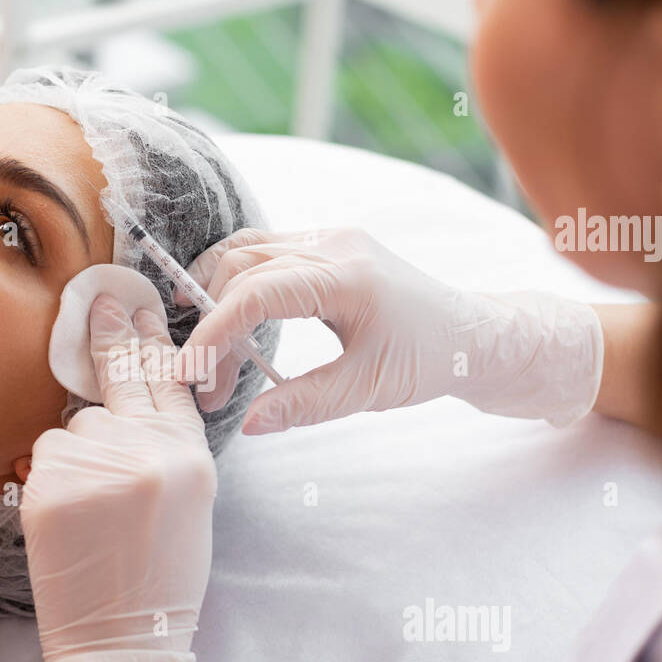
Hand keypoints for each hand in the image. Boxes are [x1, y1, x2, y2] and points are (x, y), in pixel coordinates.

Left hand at [21, 294, 214, 661]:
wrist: (124, 641)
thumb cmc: (159, 578)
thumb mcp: (188, 503)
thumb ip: (166, 445)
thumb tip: (132, 398)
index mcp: (190, 456)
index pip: (167, 378)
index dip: (148, 337)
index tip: (133, 302)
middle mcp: (149, 450)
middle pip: (120, 376)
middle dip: (108, 335)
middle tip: (99, 298)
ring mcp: (98, 463)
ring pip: (74, 426)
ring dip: (76, 453)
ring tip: (92, 513)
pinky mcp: (51, 483)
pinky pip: (43, 454)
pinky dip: (47, 477)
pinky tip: (68, 518)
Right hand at [176, 227, 603, 432]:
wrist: (469, 335)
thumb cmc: (427, 361)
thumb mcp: (366, 391)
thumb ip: (304, 404)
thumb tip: (248, 422)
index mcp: (347, 275)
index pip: (256, 293)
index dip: (215, 333)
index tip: (191, 373)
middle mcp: (334, 244)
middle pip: (242, 267)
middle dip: (212, 322)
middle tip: (204, 380)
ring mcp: (330, 239)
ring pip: (247, 250)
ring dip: (216, 293)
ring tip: (203, 344)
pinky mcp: (327, 246)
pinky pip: (265, 250)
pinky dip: (236, 281)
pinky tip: (226, 315)